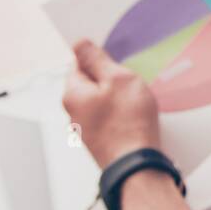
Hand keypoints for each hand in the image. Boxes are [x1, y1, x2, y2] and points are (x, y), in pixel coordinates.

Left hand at [63, 39, 161, 168]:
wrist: (137, 165)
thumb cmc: (129, 123)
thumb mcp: (118, 79)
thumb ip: (97, 59)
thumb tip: (79, 44)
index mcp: (72, 94)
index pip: (78, 63)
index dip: (98, 58)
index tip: (114, 58)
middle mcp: (74, 112)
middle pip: (90, 83)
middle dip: (110, 78)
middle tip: (129, 80)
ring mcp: (87, 129)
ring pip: (102, 101)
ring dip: (118, 96)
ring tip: (136, 100)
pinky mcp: (101, 140)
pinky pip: (109, 117)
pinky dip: (121, 113)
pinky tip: (136, 116)